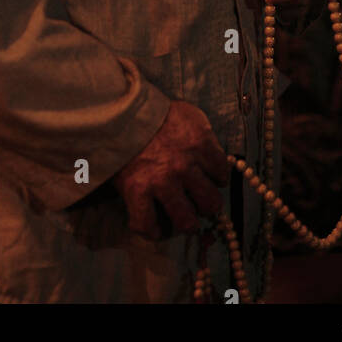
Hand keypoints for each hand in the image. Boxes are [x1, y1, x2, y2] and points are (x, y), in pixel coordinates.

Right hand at [111, 100, 229, 240]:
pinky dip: (153, 231)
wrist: (119, 111)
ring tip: (181, 216)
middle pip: (210, 203)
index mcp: (199, 144)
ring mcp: (160, 182)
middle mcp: (184, 166)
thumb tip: (214, 161)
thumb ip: (205, 137)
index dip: (216, 178)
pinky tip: (155, 226)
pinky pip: (148, 225)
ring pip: (186, 221)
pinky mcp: (136, 192)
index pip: (222, 174)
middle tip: (197, 200)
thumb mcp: (189, 115)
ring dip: (186, 222)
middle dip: (206, 204)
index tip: (206, 177)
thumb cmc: (155, 113)